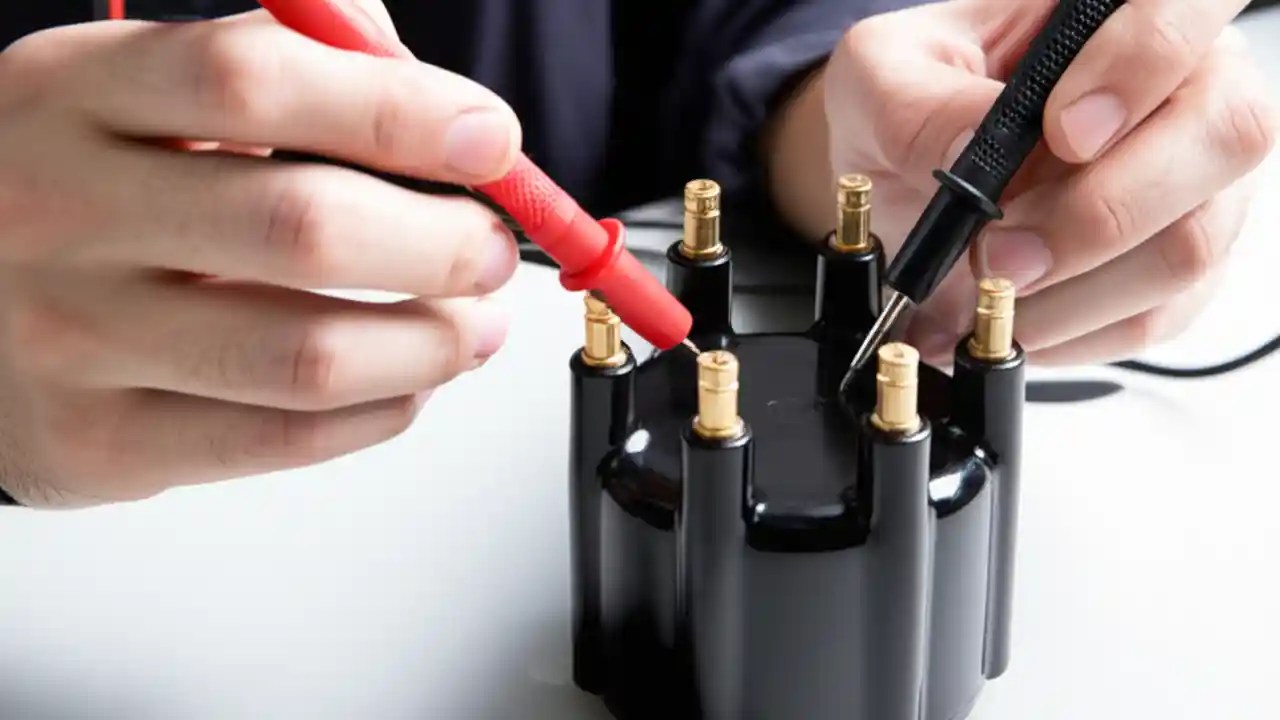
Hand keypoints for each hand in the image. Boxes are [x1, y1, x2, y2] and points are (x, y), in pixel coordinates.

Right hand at [0, 6, 521, 506]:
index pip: (255, 81)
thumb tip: (439, 105)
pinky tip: (409, 383)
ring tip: (475, 324)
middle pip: (301, 227)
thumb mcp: (142, 88)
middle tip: (492, 249)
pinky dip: (384, 411)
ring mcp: (75, 337)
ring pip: (308, 356)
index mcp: (80, 94)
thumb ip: (286, 62)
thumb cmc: (82, 186)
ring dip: (433, 342)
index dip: (398, 110)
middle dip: (444, 243)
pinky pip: (284, 441)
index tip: (489, 138)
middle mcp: (63, 211)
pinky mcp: (102, 440)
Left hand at [806, 0, 1274, 365]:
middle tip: (1001, 248)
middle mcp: (1181, 90)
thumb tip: (973, 151)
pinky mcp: (1176, 271)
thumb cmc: (906, 110)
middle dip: (1100, 212)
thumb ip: (918, 108)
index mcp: (1113, 15)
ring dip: (1077, 286)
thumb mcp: (879, 83)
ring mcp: (1191, 184)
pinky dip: (1074, 330)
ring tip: (993, 285)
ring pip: (1192, 244)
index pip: (1185, 9)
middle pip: (1223, 136)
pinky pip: (1157, 315)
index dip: (1141, 68)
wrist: (896, 188)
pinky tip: (1016, 316)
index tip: (1063, 131)